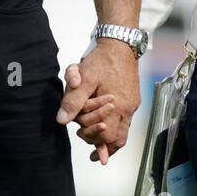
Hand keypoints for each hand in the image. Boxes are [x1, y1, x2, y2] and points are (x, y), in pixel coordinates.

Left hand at [57, 39, 139, 164]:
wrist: (120, 45)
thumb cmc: (102, 60)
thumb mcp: (84, 79)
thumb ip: (73, 101)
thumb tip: (62, 120)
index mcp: (116, 107)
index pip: (106, 137)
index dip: (94, 142)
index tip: (83, 139)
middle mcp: (127, 109)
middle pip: (119, 139)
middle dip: (105, 146)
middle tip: (93, 150)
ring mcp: (133, 104)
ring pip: (125, 132)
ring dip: (112, 140)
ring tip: (101, 147)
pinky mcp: (134, 99)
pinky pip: (127, 121)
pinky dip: (117, 127)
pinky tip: (108, 124)